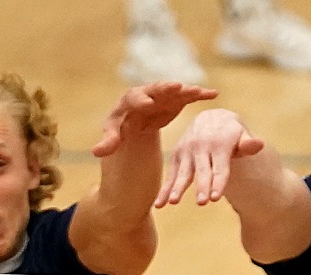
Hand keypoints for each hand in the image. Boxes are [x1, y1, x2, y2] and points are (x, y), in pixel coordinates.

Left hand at [90, 81, 218, 157]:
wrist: (136, 122)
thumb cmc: (121, 128)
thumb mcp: (114, 134)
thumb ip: (108, 142)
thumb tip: (97, 152)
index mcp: (130, 101)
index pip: (133, 98)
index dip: (140, 100)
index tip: (147, 104)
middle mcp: (148, 93)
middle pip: (156, 89)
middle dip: (165, 88)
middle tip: (175, 87)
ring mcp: (163, 95)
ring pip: (175, 91)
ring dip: (186, 90)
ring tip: (197, 91)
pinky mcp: (176, 99)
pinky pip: (188, 95)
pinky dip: (199, 94)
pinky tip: (213, 93)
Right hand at [156, 108, 265, 206]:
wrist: (209, 118)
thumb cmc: (230, 133)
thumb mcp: (241, 135)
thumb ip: (247, 144)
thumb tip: (259, 144)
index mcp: (219, 143)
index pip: (220, 167)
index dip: (219, 181)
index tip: (216, 197)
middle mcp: (201, 146)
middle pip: (202, 171)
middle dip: (202, 186)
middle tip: (202, 202)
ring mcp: (187, 151)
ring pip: (184, 172)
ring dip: (178, 187)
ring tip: (173, 202)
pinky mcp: (177, 156)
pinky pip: (171, 175)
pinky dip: (165, 189)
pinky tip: (159, 204)